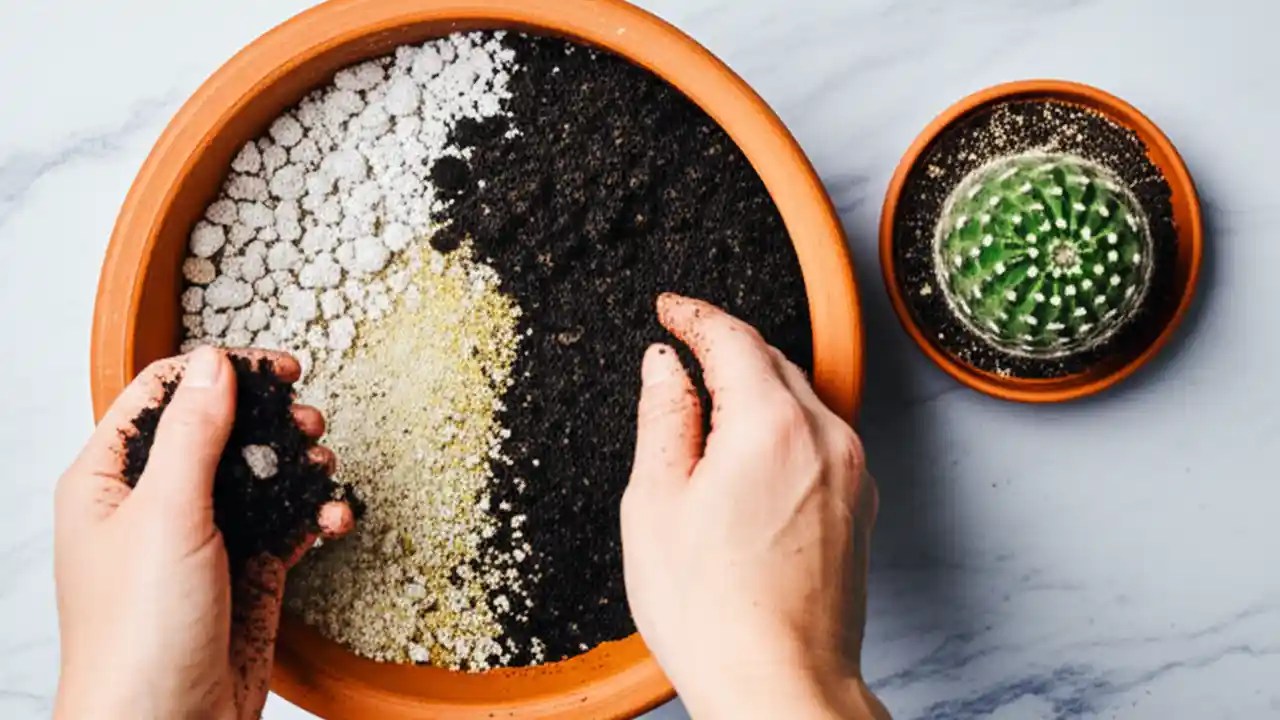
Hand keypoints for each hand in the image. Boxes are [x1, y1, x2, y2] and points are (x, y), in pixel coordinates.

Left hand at [53, 347, 353, 719]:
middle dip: (272, 419)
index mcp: (111, 478)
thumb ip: (194, 434)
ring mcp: (202, 538)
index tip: (280, 367)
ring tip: (324, 466)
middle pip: (222, 429)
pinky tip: (333, 521)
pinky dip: (315, 517)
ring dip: (301, 466)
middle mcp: (154, 502)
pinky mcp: (243, 572)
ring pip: (262, 475)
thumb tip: (215, 365)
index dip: (223, 372)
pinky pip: (287, 525)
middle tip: (308, 420)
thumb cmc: (137, 634)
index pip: (166, 394)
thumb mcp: (166, 515)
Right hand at [621, 295, 887, 719]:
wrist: (781, 685)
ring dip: (758, 385)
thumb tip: (666, 366)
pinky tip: (752, 452)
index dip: (695, 314)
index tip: (670, 308)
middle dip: (726, 345)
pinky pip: (820, 439)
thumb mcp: (656, 502)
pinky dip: (784, 426)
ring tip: (711, 399)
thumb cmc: (711, 609)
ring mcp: (851, 473)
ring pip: (801, 400)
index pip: (733, 338)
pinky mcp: (861, 506)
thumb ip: (665, 417)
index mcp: (769, 424)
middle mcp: (824, 437)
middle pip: (773, 361)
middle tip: (683, 343)